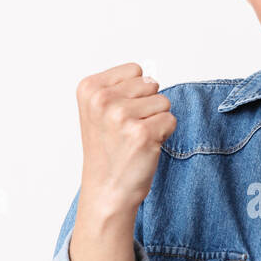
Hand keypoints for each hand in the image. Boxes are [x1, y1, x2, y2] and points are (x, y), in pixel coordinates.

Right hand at [76, 62, 176, 214]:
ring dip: (155, 121)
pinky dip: (163, 135)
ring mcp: (122, 116)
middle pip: (151, 84)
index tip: (119, 115)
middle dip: (147, 107)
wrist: (106, 190)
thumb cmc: (107, 151)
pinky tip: (144, 148)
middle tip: (128, 130)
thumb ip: (122, 87)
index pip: (136, 70)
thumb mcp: (100, 111)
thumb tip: (152, 75)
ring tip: (135, 139)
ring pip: (163, 102)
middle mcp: (102, 99)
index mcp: (89, 88)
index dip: (135, 93)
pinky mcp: (142, 134)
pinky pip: (170, 120)